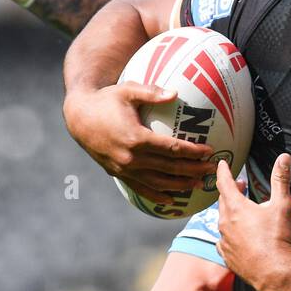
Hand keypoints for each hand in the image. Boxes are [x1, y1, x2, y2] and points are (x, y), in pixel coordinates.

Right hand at [63, 84, 215, 201]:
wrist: (78, 117)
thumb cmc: (106, 100)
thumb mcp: (127, 90)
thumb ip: (152, 92)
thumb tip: (175, 93)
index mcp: (137, 138)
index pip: (172, 149)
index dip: (192, 151)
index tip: (209, 151)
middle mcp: (131, 158)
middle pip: (169, 168)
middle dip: (193, 170)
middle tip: (211, 170)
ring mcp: (124, 169)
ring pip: (158, 182)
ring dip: (180, 185)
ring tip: (198, 185)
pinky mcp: (118, 174)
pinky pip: (140, 188)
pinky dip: (156, 195)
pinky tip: (171, 200)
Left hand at [216, 154, 290, 289]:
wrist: (274, 273)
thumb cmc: (277, 238)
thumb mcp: (282, 205)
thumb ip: (281, 179)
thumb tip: (284, 157)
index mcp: (236, 208)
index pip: (224, 183)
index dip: (223, 171)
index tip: (221, 164)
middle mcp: (225, 224)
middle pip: (223, 201)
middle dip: (230, 191)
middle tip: (240, 186)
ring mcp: (224, 242)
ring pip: (223, 221)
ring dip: (230, 213)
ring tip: (242, 211)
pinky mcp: (227, 257)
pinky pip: (223, 242)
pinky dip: (229, 235)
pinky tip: (236, 237)